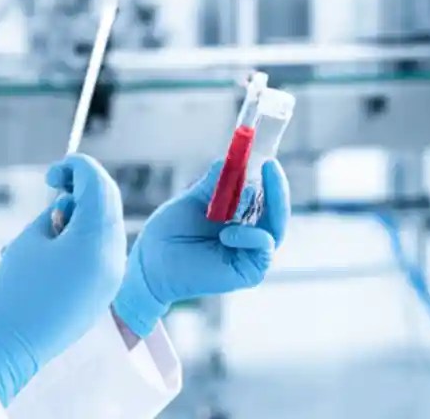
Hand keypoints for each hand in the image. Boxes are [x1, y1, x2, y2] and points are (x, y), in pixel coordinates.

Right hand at [0, 154, 125, 405]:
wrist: (7, 347)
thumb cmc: (13, 289)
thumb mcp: (30, 239)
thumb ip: (55, 215)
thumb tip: (71, 205)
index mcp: (95, 241)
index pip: (98, 185)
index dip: (77, 167)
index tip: (52, 172)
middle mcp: (113, 258)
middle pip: (108, 204)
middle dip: (83, 187)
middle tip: (54, 184)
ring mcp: (111, 278)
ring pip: (106, 228)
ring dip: (82, 214)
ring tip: (46, 224)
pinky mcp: (103, 293)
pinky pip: (102, 252)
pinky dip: (83, 238)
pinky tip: (54, 245)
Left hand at [112, 159, 288, 336]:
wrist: (152, 264)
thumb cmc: (169, 234)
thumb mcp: (192, 201)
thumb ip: (212, 184)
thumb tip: (230, 159)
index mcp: (237, 216)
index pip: (264, 195)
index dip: (269, 178)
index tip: (268, 158)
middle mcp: (249, 233)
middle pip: (277, 210)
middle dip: (277, 187)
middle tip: (271, 166)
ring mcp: (250, 253)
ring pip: (276, 228)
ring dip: (266, 207)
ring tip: (243, 196)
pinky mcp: (250, 271)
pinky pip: (263, 247)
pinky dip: (250, 236)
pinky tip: (227, 234)